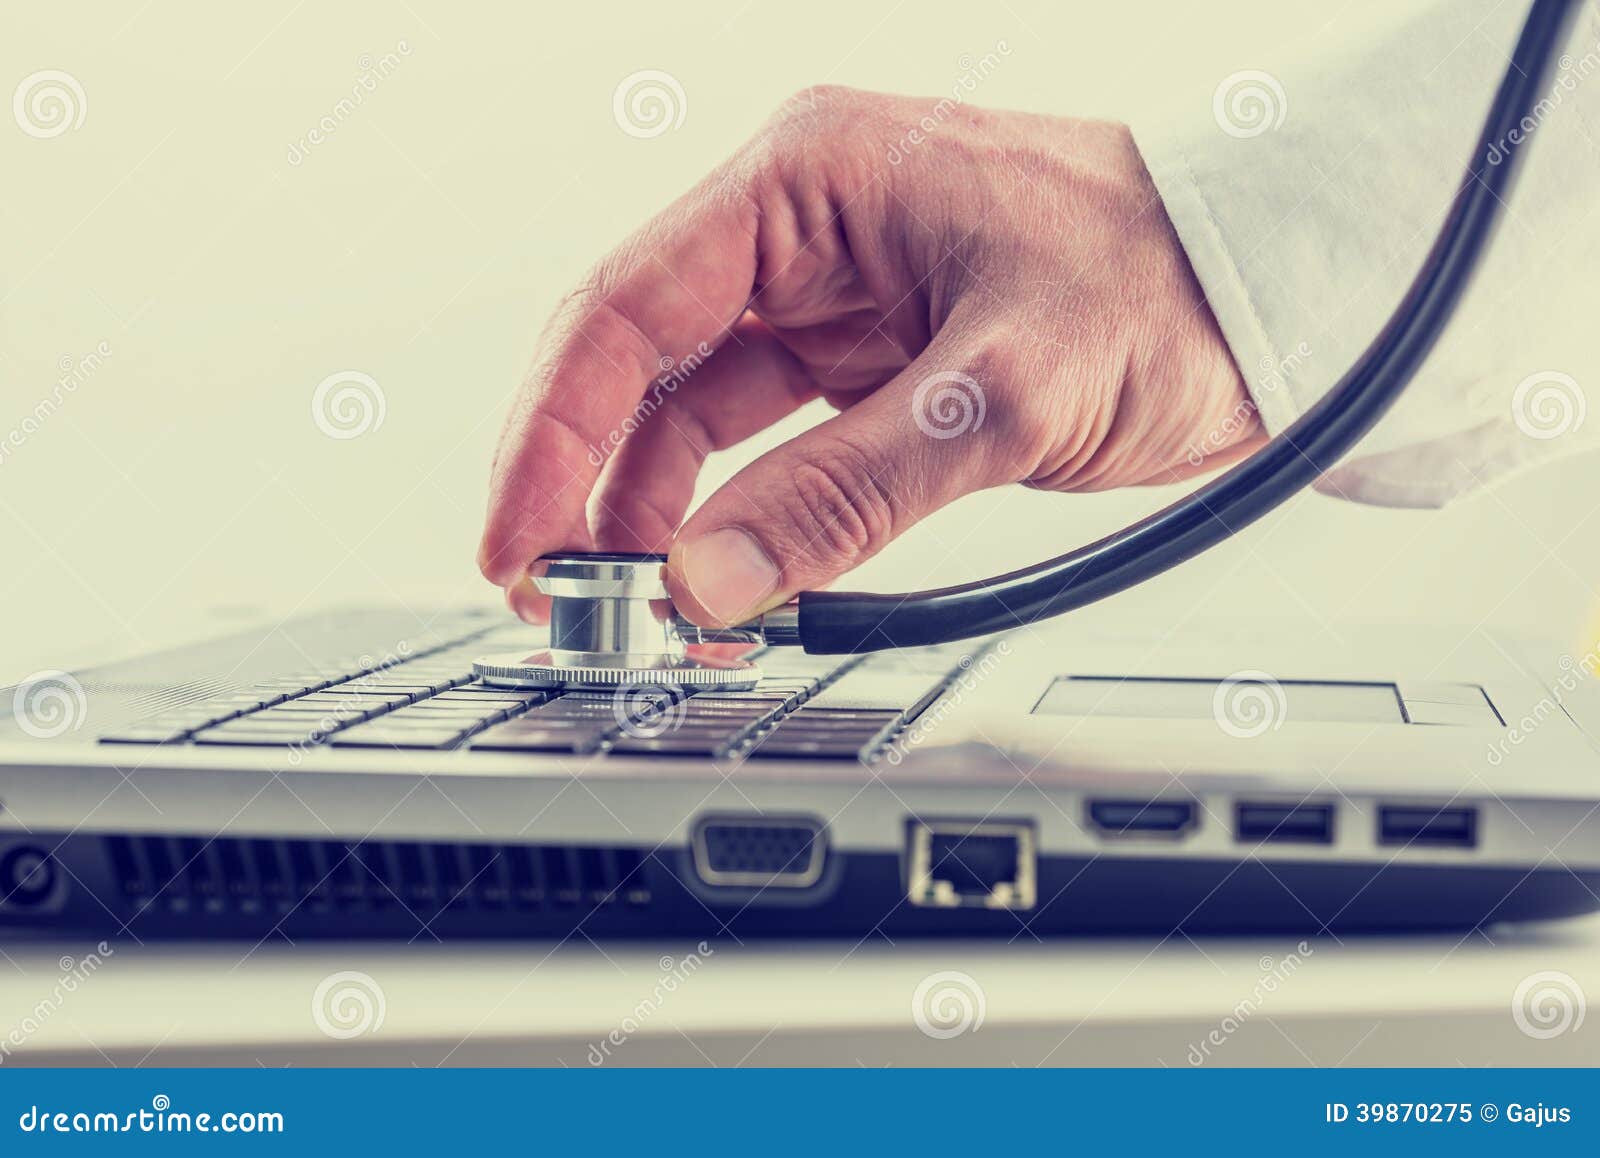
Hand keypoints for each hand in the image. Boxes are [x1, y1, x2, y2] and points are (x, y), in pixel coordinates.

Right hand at [479, 87, 1260, 625]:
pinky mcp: (870, 368)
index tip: (514, 537)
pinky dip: (742, 521)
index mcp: (810, 178)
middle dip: (593, 489)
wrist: (1272, 298)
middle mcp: (803, 232)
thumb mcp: (1004, 390)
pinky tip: (729, 583)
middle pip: (641, 368)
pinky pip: (770, 450)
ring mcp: (834, 302)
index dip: (550, 430)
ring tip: (656, 616)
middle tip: (572, 603)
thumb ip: (852, 490)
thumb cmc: (1170, 276)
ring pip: (695, 420)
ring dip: (663, 518)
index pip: (626, 306)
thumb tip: (713, 577)